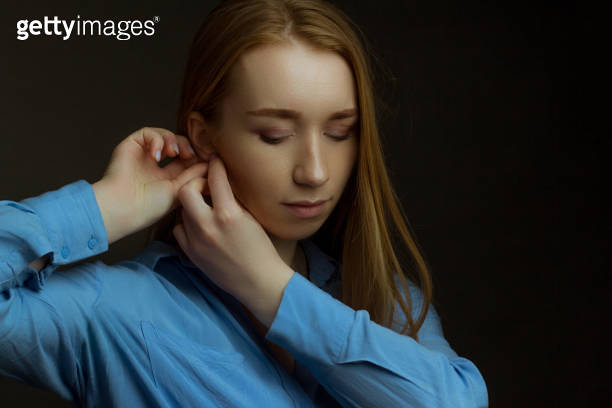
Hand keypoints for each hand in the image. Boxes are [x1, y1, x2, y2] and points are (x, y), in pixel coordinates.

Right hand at [93, 127, 208, 243]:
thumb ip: (195, 175)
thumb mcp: (180, 190)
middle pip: (178, 146)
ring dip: (173, 141)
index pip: (187, 160)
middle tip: (189, 154)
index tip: (206, 157)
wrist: (124, 206)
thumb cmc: (150, 206)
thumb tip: (211, 162)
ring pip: (165, 136)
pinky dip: (157, 140)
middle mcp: (156, 166)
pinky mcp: (132, 145)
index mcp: (168, 178)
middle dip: (187, 147)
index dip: (197, 155)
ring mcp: (144, 155)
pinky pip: (149, 133)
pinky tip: (156, 155)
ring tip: (173, 153)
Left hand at [172, 154, 293, 325]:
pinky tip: (200, 225)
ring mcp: (196, 241)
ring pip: (182, 210)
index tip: (215, 161)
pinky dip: (187, 224)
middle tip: (206, 186)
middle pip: (186, 191)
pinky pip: (179, 229)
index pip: (215, 178)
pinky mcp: (191, 253)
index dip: (215, 164)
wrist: (258, 281)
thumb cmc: (260, 249)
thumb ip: (233, 199)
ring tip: (205, 206)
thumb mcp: (251, 218)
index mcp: (229, 214)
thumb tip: (220, 180)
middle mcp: (209, 226)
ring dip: (192, 204)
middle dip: (195, 183)